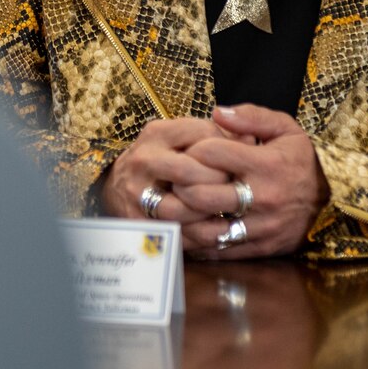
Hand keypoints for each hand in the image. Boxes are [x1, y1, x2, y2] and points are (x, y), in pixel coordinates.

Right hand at [103, 118, 235, 222]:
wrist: (118, 185)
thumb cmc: (163, 157)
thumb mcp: (181, 136)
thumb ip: (215, 134)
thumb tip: (249, 141)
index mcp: (157, 134)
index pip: (201, 136)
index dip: (226, 148)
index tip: (237, 159)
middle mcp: (143, 161)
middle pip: (189, 172)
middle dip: (218, 181)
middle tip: (234, 187)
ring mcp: (137, 194)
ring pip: (180, 208)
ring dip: (208, 212)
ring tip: (225, 210)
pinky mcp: (139, 222)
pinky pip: (174, 233)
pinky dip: (197, 235)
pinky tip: (215, 230)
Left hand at [178, 105, 330, 259]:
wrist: (333, 204)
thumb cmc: (301, 162)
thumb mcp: (286, 129)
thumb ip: (252, 116)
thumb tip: (217, 112)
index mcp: (267, 164)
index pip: (211, 154)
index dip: (192, 149)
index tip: (188, 150)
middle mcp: (262, 198)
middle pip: (202, 194)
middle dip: (180, 184)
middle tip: (174, 178)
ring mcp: (260, 227)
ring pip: (205, 228)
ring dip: (182, 217)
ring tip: (175, 203)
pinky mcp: (258, 248)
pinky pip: (218, 250)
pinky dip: (195, 242)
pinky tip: (185, 228)